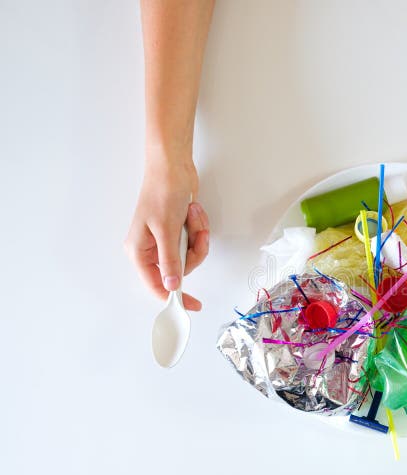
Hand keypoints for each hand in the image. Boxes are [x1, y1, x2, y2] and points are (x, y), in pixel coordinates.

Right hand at [125, 157, 209, 310]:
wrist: (174, 167)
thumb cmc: (163, 192)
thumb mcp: (166, 230)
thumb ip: (170, 261)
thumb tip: (172, 286)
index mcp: (139, 251)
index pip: (156, 285)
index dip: (175, 297)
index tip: (192, 306)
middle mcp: (151, 249)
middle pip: (180, 270)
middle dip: (193, 252)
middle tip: (196, 235)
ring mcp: (166, 240)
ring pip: (191, 256)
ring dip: (197, 236)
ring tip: (192, 216)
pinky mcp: (179, 232)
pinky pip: (195, 242)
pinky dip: (198, 228)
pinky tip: (193, 212)